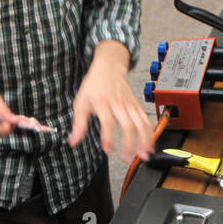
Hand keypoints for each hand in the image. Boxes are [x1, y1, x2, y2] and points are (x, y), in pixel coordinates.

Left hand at [68, 42, 152, 161]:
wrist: (109, 66)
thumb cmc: (94, 85)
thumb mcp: (81, 102)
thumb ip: (78, 124)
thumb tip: (73, 141)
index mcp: (103, 103)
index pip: (108, 122)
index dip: (108, 137)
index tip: (108, 150)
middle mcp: (118, 103)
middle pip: (128, 125)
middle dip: (129, 143)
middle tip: (125, 157)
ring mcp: (130, 104)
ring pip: (140, 123)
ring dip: (144, 140)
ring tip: (144, 155)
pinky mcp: (137, 104)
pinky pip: (145, 119)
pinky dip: (149, 133)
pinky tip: (149, 145)